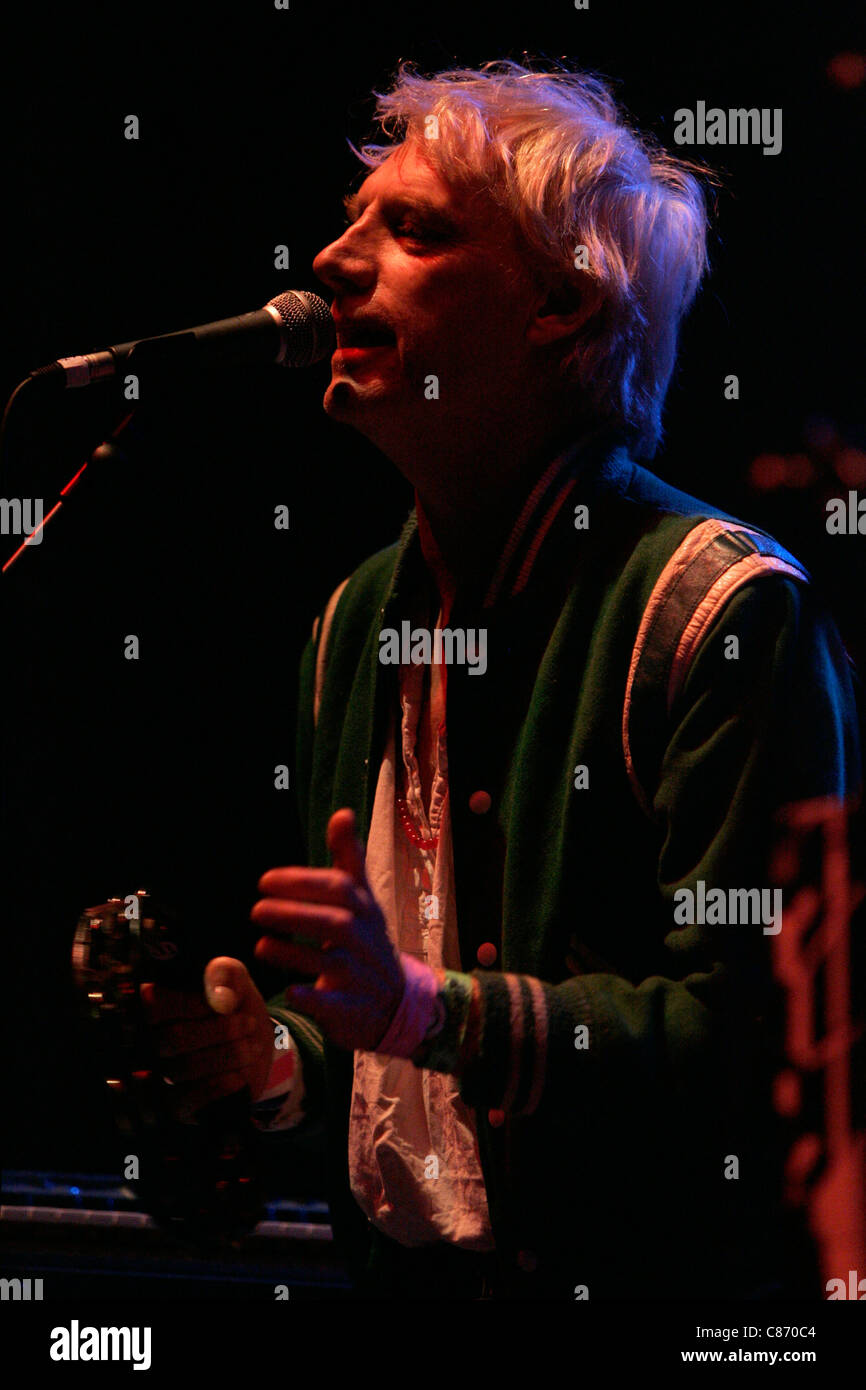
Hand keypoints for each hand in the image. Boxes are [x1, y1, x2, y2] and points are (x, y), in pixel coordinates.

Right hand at [141, 957, 275, 1121]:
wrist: (256, 1045)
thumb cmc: (235, 1005)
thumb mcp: (235, 980)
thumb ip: (225, 974)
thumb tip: (221, 998)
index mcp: (156, 1006)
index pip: (153, 1005)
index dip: (190, 1004)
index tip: (226, 1002)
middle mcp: (150, 1040)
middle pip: (173, 1038)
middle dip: (219, 1031)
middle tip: (249, 1024)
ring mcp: (160, 1074)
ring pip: (184, 1067)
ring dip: (227, 1055)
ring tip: (252, 1047)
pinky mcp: (175, 1104)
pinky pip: (187, 1099)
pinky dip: (219, 1086)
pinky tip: (239, 1076)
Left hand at [250, 807, 405, 1051]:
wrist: (395, 1003)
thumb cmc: (366, 941)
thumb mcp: (362, 900)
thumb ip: (348, 859)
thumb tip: (343, 813)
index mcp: (365, 911)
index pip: (339, 888)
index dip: (303, 882)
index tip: (266, 880)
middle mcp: (365, 940)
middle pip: (334, 922)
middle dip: (294, 913)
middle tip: (256, 909)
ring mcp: (361, 976)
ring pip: (331, 961)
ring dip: (294, 951)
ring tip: (261, 944)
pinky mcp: (351, 1009)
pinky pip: (333, 1004)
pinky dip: (313, 997)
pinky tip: (291, 990)